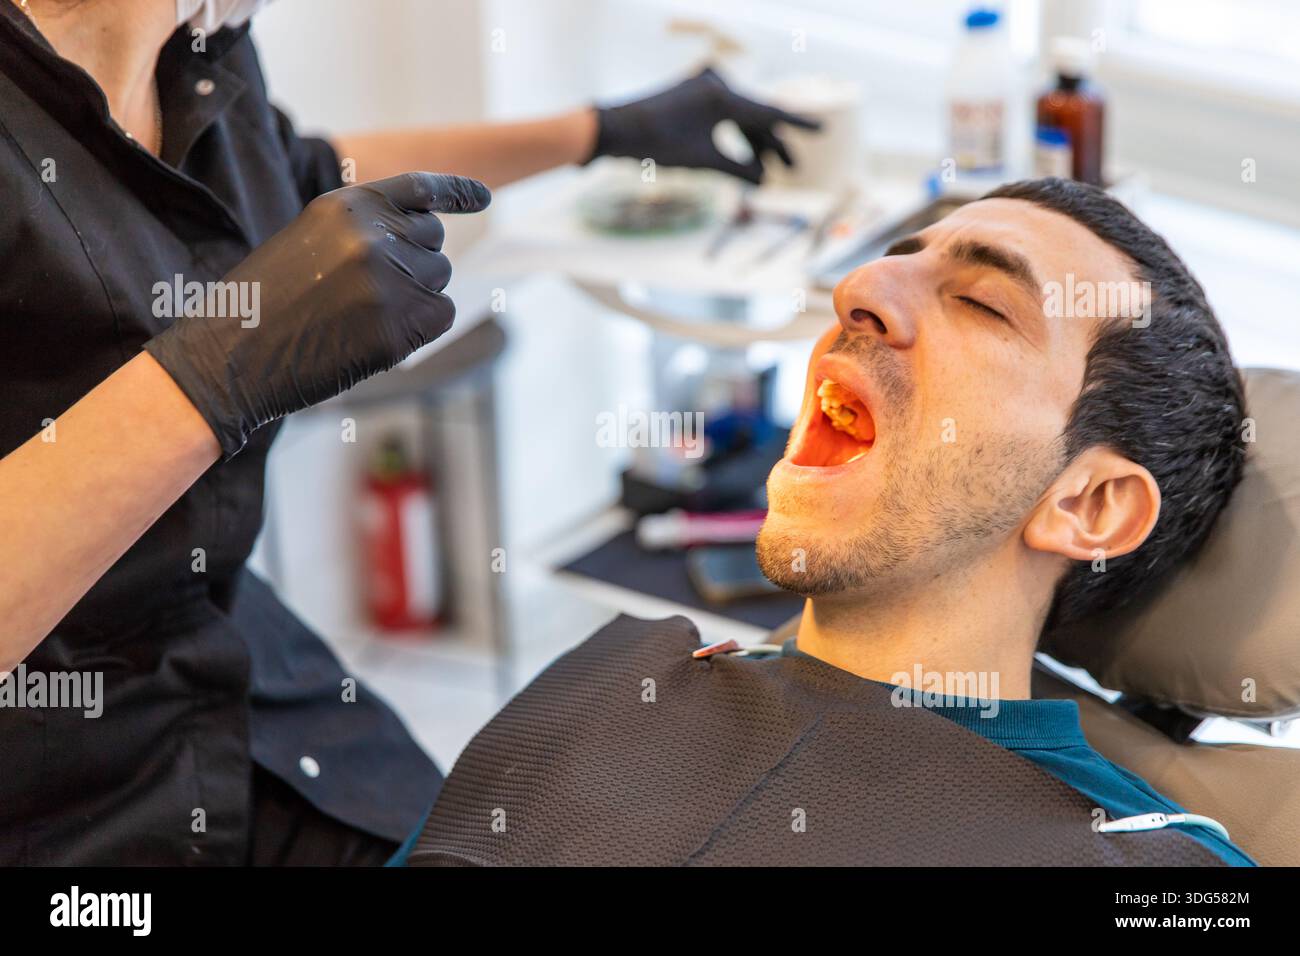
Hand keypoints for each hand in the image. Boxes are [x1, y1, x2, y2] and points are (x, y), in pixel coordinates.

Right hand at [143, 172, 490, 458]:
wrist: (230, 356)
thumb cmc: (264, 305)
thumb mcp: (308, 242)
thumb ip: (363, 234)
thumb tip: (422, 246)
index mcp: (346, 206)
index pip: (419, 189)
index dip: (457, 192)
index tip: (485, 200)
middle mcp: (374, 234)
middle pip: (432, 240)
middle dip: (414, 263)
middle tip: (368, 293)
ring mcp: (390, 280)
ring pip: (438, 278)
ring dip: (415, 297)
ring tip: (361, 315)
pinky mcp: (398, 326)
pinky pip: (442, 314)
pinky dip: (422, 327)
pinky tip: (380, 337)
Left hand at [589, 67, 820, 183]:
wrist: (615, 130)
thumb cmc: (656, 144)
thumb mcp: (702, 160)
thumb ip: (737, 168)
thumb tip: (764, 180)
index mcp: (721, 96)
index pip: (767, 113)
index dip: (796, 126)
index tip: (821, 131)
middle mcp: (716, 84)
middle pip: (756, 117)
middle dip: (773, 144)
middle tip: (791, 168)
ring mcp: (704, 87)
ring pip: (740, 116)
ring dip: (754, 141)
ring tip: (770, 168)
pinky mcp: (694, 94)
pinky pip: (724, 114)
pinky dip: (734, 133)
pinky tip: (745, 154)